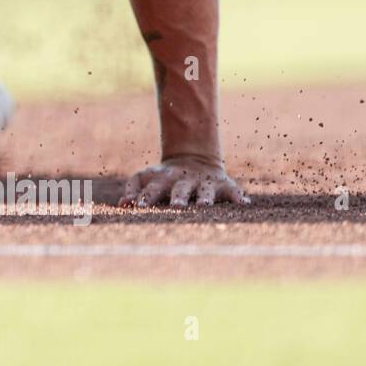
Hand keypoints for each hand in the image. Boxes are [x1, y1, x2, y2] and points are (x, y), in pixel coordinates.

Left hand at [119, 155, 249, 208]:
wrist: (193, 159)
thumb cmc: (164, 178)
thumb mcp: (146, 178)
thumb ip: (134, 190)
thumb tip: (122, 204)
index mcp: (162, 179)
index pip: (152, 187)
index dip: (145, 196)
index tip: (138, 206)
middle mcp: (184, 180)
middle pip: (179, 189)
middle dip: (178, 197)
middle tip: (176, 206)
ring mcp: (204, 182)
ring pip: (205, 191)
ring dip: (205, 198)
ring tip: (205, 206)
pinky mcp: (223, 184)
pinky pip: (233, 190)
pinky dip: (238, 196)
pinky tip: (243, 204)